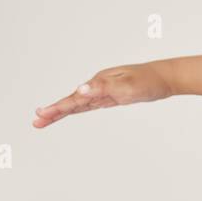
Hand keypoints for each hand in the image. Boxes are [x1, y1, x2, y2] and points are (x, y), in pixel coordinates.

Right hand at [33, 62, 173, 127]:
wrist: (165, 77)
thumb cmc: (148, 81)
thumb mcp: (127, 85)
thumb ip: (103, 87)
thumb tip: (80, 90)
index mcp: (98, 83)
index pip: (74, 99)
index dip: (57, 108)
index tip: (41, 115)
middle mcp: (98, 86)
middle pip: (72, 102)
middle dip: (54, 112)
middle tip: (36, 122)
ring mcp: (104, 91)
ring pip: (79, 104)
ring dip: (63, 112)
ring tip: (46, 119)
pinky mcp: (112, 97)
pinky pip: (90, 105)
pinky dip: (78, 109)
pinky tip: (72, 112)